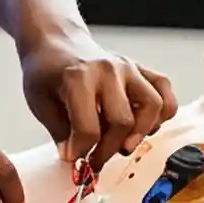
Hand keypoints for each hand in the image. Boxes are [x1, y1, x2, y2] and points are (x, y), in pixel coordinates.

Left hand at [19, 29, 178, 171]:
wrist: (55, 42)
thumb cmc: (46, 71)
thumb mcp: (39, 102)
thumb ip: (59, 132)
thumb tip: (75, 158)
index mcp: (77, 78)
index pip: (89, 128)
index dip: (82, 151)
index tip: (74, 158)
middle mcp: (107, 70)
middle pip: (122, 121)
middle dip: (108, 150)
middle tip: (96, 160)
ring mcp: (127, 67)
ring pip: (152, 106)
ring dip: (140, 133)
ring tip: (122, 144)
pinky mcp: (140, 68)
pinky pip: (164, 91)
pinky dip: (162, 112)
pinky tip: (144, 125)